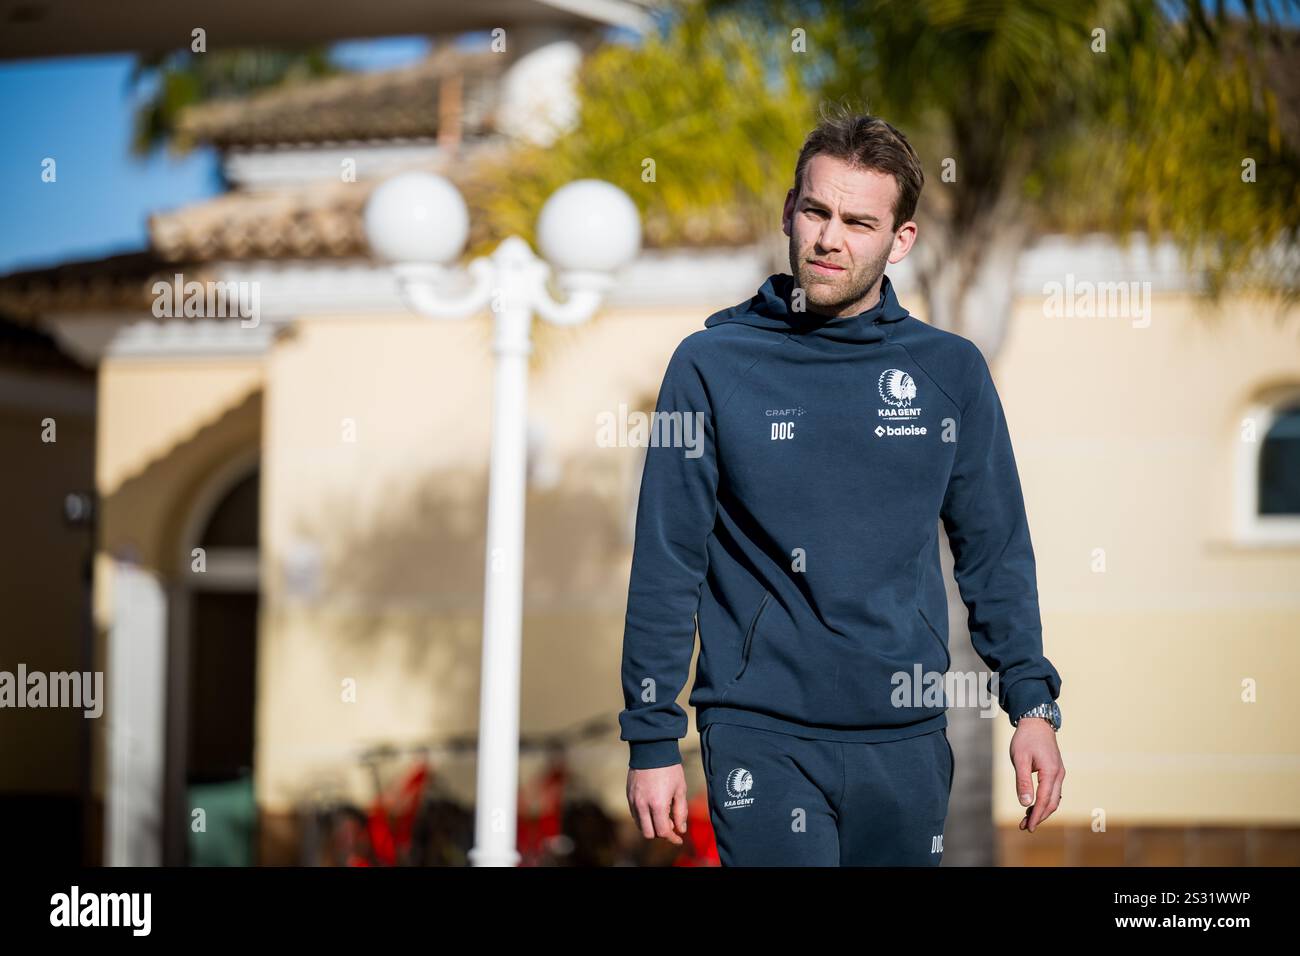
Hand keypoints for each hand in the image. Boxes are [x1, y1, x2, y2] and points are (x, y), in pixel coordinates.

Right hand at [626, 764, 688, 844]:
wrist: (652, 749)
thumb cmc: (669, 769)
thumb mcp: (680, 789)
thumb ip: (680, 812)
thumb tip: (680, 829)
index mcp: (657, 805)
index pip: (662, 832)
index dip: (672, 838)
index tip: (679, 839)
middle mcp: (642, 806)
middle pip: (649, 833)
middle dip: (661, 833)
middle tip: (670, 823)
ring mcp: (634, 801)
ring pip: (640, 825)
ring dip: (651, 825)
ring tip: (662, 814)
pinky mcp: (629, 795)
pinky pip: (635, 814)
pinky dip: (644, 817)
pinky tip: (653, 807)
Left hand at [1010, 718, 1063, 832]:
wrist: (1036, 723)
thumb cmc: (1026, 739)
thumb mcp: (1020, 759)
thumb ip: (1022, 781)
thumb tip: (1025, 803)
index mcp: (1051, 772)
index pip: (1045, 800)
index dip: (1036, 815)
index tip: (1028, 827)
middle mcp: (1058, 774)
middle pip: (1052, 803)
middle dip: (1039, 816)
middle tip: (1024, 826)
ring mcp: (1059, 773)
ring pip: (1054, 798)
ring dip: (1042, 810)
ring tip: (1026, 819)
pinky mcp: (1056, 771)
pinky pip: (1053, 791)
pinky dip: (1045, 801)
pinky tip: (1033, 806)